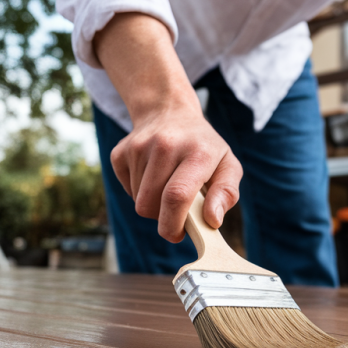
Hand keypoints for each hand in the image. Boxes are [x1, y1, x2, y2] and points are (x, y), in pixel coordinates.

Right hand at [110, 103, 241, 242]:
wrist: (169, 112)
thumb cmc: (203, 147)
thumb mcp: (227, 164)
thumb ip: (226, 193)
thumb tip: (212, 220)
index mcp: (197, 151)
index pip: (176, 195)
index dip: (173, 224)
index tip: (178, 235)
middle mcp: (165, 145)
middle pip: (151, 204)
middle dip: (163, 219)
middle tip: (177, 212)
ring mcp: (139, 147)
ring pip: (138, 201)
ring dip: (153, 203)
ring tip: (167, 185)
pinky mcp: (120, 152)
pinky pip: (127, 190)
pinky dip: (140, 192)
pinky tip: (152, 175)